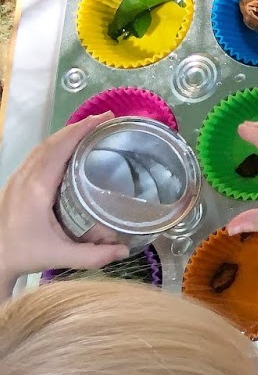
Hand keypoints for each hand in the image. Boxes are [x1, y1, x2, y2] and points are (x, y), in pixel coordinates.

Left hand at [0, 114, 129, 284]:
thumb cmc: (24, 254)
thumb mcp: (59, 256)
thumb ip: (94, 256)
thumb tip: (126, 251)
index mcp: (37, 188)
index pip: (60, 149)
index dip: (81, 130)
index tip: (105, 119)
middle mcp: (25, 177)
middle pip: (52, 142)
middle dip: (78, 127)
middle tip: (106, 120)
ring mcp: (17, 178)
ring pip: (42, 146)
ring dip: (66, 134)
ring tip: (90, 130)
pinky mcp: (15, 183)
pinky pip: (37, 155)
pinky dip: (55, 145)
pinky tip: (68, 150)